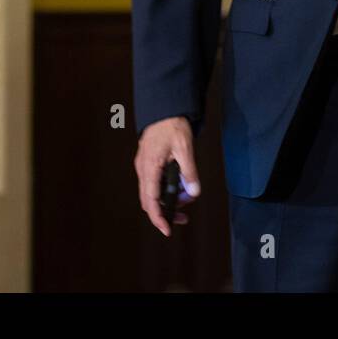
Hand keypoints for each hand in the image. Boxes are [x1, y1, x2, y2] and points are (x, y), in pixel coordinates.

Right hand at [134, 116, 200, 236]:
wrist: (164, 109)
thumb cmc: (173, 125)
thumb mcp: (185, 148)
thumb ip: (189, 171)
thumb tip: (194, 192)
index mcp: (150, 167)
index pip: (151, 200)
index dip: (158, 217)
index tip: (167, 229)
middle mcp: (143, 169)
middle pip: (149, 200)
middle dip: (165, 212)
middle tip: (183, 218)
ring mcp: (144, 166)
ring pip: (151, 193)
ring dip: (166, 200)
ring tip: (185, 199)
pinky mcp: (147, 163)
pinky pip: (153, 183)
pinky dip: (164, 190)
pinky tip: (178, 187)